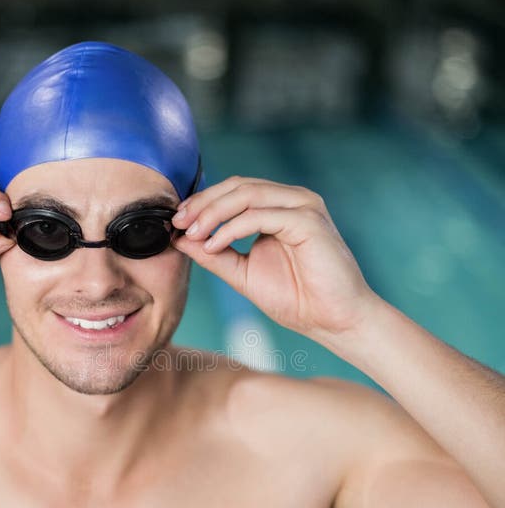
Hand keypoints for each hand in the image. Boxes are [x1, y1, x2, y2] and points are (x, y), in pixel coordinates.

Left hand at [171, 176, 379, 341]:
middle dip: (203, 204)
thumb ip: (214, 254)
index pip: (234, 190)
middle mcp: (292, 200)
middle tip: (178, 223)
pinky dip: (232, 229)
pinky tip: (214, 245)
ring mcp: (303, 206)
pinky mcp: (308, 221)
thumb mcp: (243, 273)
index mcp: (279, 207)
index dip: (202, 202)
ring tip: (192, 234)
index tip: (175, 222)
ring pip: (248, 195)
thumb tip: (180, 238)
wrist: (333, 321)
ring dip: (213, 213)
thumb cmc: (297, 299)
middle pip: (238, 186)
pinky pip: (261, 216)